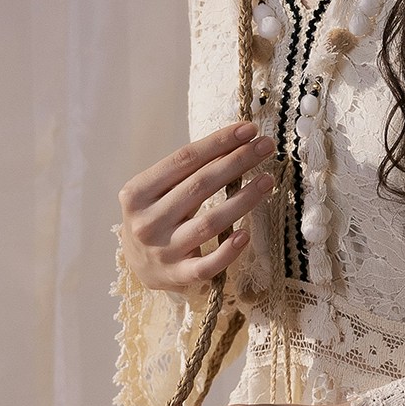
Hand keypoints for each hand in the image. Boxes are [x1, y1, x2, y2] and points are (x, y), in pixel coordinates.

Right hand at [117, 121, 272, 296]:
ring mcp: (163, 251)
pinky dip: (228, 251)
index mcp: (137, 193)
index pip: (184, 159)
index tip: (247, 129)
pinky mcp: (178, 276)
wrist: (137, 265)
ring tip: (267, 180)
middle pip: (200, 185)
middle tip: (265, 146)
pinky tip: (245, 235)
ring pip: (209, 223)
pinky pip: (207, 265)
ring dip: (242, 199)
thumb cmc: (156, 216)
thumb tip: (236, 142)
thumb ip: (186, 171)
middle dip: (237, 161)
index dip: (218, 142)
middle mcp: (147, 221)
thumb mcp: (156, 191)